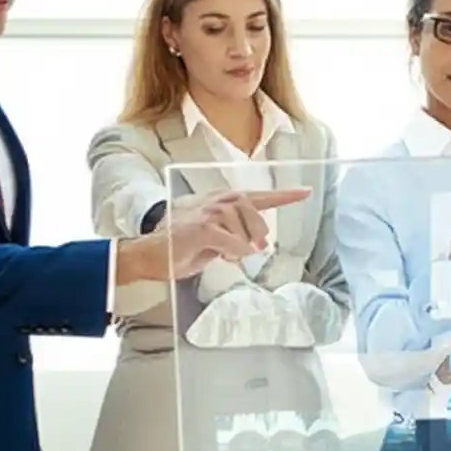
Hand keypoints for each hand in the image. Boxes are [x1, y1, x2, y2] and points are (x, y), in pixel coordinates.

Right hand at [118, 188, 311, 282]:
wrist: (146, 254)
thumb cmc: (177, 247)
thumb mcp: (212, 240)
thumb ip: (233, 237)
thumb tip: (254, 246)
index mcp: (218, 201)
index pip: (256, 196)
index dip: (282, 196)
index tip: (304, 192)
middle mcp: (215, 202)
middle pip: (254, 210)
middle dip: (259, 232)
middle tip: (255, 249)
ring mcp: (208, 213)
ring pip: (244, 228)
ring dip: (242, 246)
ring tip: (227, 255)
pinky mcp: (202, 229)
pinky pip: (232, 242)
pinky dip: (236, 252)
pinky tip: (229, 257)